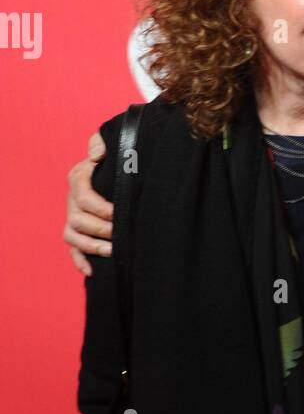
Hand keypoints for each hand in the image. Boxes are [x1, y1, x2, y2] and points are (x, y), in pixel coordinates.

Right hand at [63, 132, 112, 275]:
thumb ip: (102, 142)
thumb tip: (96, 155)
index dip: (102, 208)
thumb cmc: (117, 158)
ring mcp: (73, 217)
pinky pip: (73, 250)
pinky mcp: (78, 232)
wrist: (121, 170)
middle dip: (100, 229)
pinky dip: (80, 261)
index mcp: (79, 178)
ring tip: (112, 251)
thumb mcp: (113, 144)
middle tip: (121, 235)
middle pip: (78, 220)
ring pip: (73, 236)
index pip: (84, 197)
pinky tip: (92, 271)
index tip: (119, 213)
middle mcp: (72, 199)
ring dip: (91, 246)